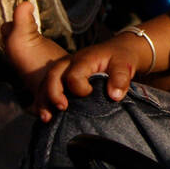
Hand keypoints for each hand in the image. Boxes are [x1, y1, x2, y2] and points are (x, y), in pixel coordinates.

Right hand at [32, 34, 152, 121]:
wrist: (119, 50)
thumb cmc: (121, 57)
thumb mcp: (125, 64)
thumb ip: (120, 78)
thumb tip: (114, 96)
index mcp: (84, 59)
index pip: (74, 75)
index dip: (80, 88)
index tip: (91, 94)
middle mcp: (70, 63)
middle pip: (53, 76)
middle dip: (53, 94)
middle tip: (62, 108)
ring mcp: (64, 70)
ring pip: (46, 83)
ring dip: (44, 101)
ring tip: (46, 118)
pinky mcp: (63, 78)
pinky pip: (47, 88)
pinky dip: (44, 101)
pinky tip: (46, 116)